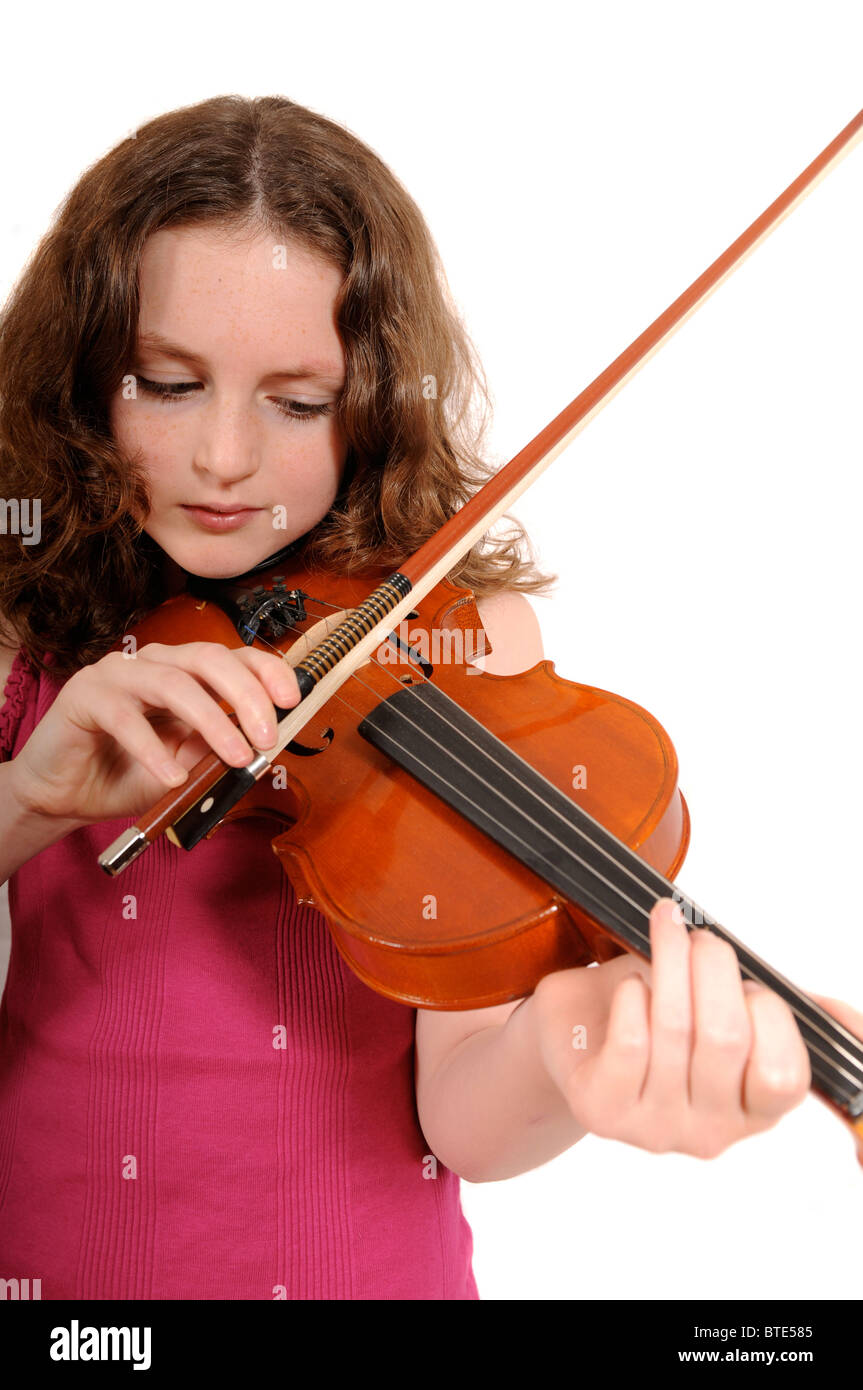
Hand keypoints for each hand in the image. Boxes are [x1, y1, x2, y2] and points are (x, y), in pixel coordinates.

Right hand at [8, 641, 299, 826]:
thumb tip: (262, 748)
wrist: (65, 794)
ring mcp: (118, 674)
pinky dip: (153, 749)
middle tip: (267, 737)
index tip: (293, 700)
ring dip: (212, 721)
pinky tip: (172, 776)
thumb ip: (218, 751)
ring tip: (235, 757)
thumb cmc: (128, 774)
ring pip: (173, 683)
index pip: (235, 657)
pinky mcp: (84, 696)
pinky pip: (124, 717)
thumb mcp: (187, 765)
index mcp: (184, 672)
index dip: (268, 671)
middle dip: (247, 695)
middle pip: (210, 659)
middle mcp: (154, 663)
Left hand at [533, 897, 813, 1158]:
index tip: (743, 978)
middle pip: (725, 1037)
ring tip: (664, 927)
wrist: (577, 1030)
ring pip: (674, 1028)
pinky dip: (632, 997)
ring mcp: (655, 1128)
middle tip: (697, 935)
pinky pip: (629, 1041)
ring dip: (669, 960)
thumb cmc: (657, 1014)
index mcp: (753, 1111)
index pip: (784, 1076)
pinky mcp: (603, 1111)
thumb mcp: (728, 1010)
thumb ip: (786, 1012)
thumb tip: (847, 1019)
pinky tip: (629, 986)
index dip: (766, 1011)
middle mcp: (710, 1132)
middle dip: (712, 966)